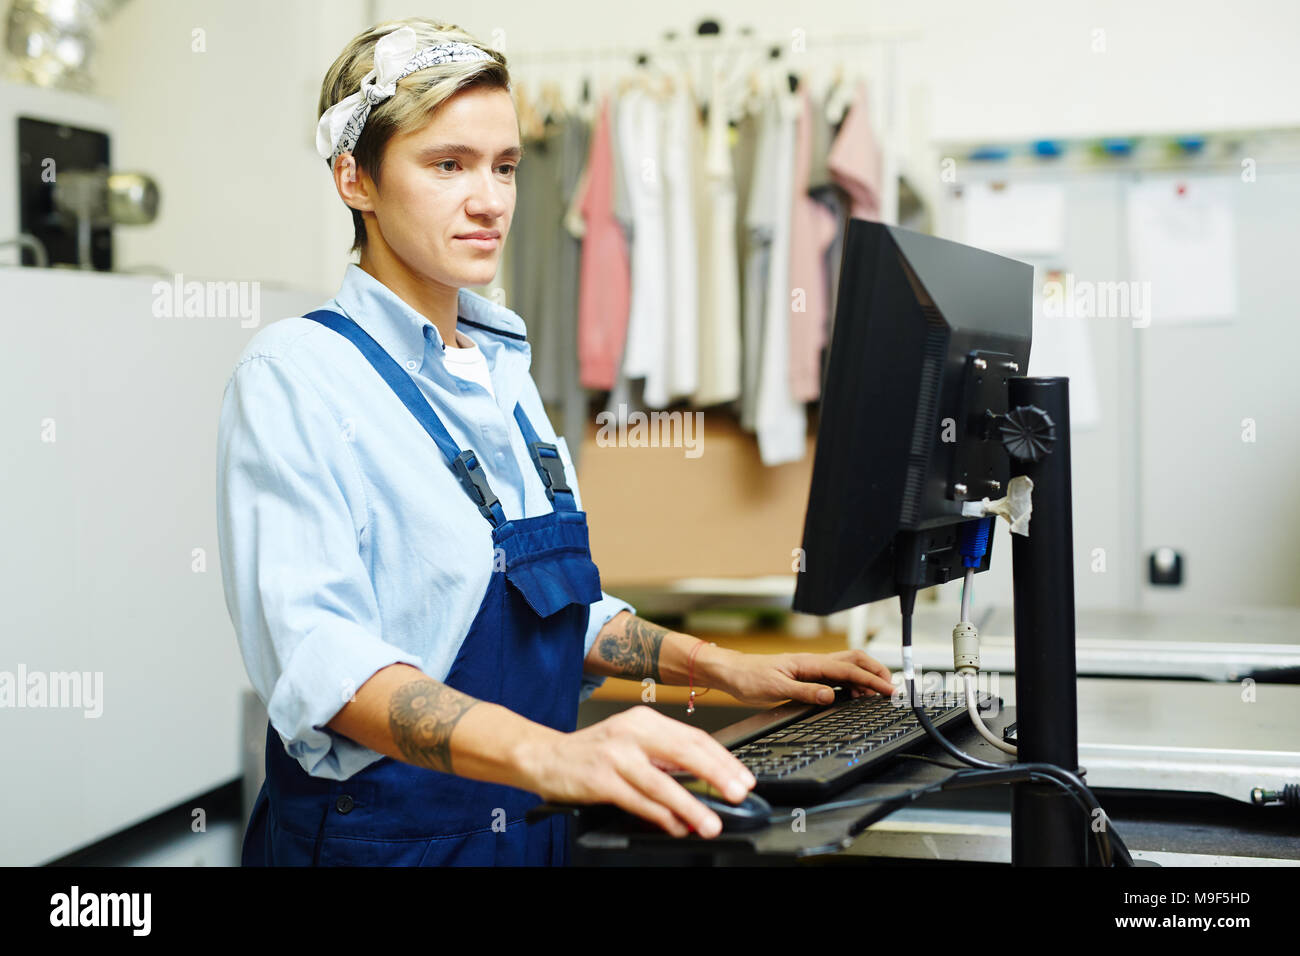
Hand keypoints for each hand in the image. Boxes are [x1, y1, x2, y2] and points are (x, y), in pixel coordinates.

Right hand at [519, 706, 756, 838]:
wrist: (544, 756)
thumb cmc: (592, 753)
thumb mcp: (631, 741)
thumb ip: (663, 756)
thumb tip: (705, 779)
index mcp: (644, 719)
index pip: (694, 737)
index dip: (722, 759)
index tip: (742, 778)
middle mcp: (632, 731)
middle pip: (684, 753)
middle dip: (716, 775)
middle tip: (737, 794)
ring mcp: (616, 754)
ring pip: (663, 782)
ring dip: (691, 806)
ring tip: (710, 823)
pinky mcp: (601, 779)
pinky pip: (638, 800)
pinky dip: (660, 816)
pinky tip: (675, 826)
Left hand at [704, 647, 895, 705]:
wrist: (732, 673)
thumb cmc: (749, 677)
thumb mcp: (776, 689)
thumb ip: (805, 692)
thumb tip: (831, 696)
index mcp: (809, 663)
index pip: (849, 669)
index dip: (871, 680)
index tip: (888, 690)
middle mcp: (813, 662)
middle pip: (854, 660)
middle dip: (876, 671)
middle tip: (890, 688)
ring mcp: (811, 668)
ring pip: (847, 667)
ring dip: (865, 677)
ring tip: (878, 693)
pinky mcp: (806, 675)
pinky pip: (836, 676)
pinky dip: (852, 683)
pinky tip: (855, 694)